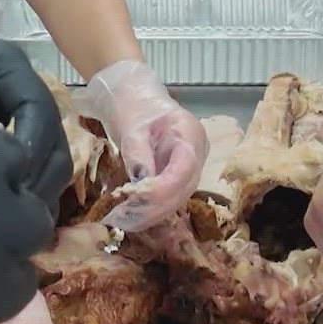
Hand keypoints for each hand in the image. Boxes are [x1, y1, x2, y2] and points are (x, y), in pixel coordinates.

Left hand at [0, 38, 72, 205]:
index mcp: (3, 68)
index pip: (40, 109)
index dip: (34, 147)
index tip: (13, 184)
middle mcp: (15, 100)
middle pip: (53, 146)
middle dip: (37, 182)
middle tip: (8, 218)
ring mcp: (8, 135)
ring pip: (43, 175)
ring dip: (29, 202)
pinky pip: (18, 191)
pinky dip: (11, 211)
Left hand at [74, 60, 208, 230]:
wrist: (139, 102)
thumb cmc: (135, 109)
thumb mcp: (132, 127)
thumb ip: (138, 154)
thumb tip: (140, 184)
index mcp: (190, 133)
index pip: (184, 168)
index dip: (164, 189)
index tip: (137, 201)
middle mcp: (198, 153)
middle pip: (184, 188)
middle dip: (155, 207)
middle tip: (125, 219)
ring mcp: (193, 166)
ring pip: (179, 197)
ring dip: (153, 213)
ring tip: (124, 220)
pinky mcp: (181, 177)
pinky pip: (171, 197)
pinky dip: (152, 209)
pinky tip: (132, 216)